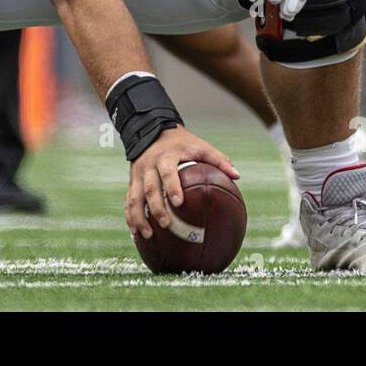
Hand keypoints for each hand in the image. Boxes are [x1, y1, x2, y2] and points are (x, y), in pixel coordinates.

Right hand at [124, 127, 238, 238]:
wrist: (152, 131)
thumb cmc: (181, 142)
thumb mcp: (200, 146)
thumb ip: (218, 159)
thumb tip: (237, 175)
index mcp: (165, 157)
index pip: (167, 172)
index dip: (172, 186)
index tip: (179, 202)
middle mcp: (148, 166)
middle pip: (149, 188)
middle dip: (156, 208)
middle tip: (166, 224)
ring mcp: (138, 175)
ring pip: (134, 198)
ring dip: (139, 217)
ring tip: (148, 234)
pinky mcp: (132, 182)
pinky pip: (128, 201)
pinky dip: (130, 217)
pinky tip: (136, 232)